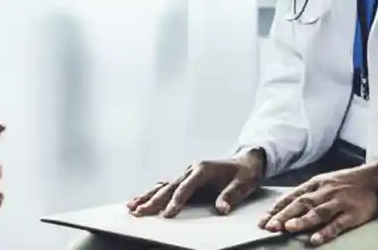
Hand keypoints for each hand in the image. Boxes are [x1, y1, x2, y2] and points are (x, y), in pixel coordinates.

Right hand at [128, 148, 265, 217]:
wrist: (246, 162)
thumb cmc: (244, 173)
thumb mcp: (243, 184)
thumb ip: (230, 195)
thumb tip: (221, 209)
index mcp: (202, 169)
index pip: (186, 187)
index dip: (176, 201)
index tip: (168, 214)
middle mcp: (190, 170)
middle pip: (169, 187)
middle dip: (154, 201)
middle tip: (141, 212)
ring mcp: (186, 174)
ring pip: (163, 186)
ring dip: (147, 197)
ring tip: (131, 207)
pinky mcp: (185, 180)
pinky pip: (165, 187)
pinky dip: (151, 194)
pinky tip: (139, 200)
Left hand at [258, 162, 377, 245]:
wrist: (376, 180)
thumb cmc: (347, 182)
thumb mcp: (324, 181)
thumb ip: (306, 193)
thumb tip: (284, 204)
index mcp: (316, 183)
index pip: (292, 196)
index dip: (277, 208)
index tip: (262, 219)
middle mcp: (325, 192)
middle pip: (301, 204)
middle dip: (283, 215)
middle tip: (268, 226)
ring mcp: (339, 202)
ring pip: (317, 212)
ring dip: (302, 221)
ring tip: (287, 228)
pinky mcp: (352, 214)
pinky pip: (337, 224)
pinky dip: (325, 232)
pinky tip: (314, 240)